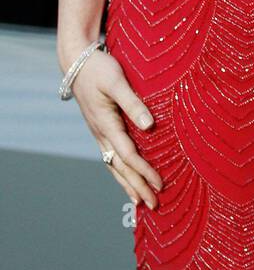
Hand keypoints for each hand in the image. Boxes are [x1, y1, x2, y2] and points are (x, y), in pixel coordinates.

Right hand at [69, 49, 162, 209]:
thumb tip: (148, 125)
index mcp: (106, 124)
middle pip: (121, 167)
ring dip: (128, 184)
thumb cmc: (99, 69)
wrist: (77, 63)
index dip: (144, 171)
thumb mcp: (116, 81)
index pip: (128, 155)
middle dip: (137, 186)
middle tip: (154, 206)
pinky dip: (120, 171)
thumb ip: (133, 103)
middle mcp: (101, 133)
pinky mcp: (101, 129)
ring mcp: (99, 133)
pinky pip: (111, 156)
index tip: (159, 184)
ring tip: (139, 202)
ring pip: (114, 165)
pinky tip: (127, 178)